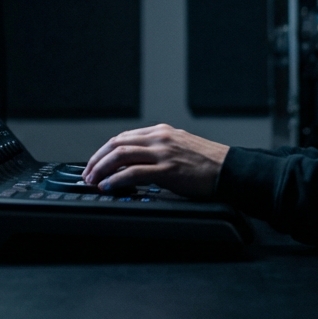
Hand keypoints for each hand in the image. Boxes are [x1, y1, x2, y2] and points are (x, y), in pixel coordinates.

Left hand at [82, 124, 229, 198]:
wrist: (230, 169)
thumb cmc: (209, 163)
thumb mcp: (180, 147)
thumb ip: (160, 150)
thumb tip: (137, 164)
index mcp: (162, 132)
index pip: (124, 137)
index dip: (105, 151)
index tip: (95, 163)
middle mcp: (160, 138)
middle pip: (117, 143)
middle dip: (97, 159)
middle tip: (87, 174)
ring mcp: (163, 152)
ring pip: (121, 155)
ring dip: (102, 168)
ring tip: (93, 180)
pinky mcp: (168, 169)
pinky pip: (134, 172)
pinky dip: (117, 179)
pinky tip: (108, 186)